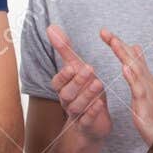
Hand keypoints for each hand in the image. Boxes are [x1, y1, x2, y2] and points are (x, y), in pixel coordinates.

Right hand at [46, 25, 111, 143]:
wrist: (90, 124)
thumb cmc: (83, 91)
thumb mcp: (75, 69)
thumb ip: (65, 50)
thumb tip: (51, 27)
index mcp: (63, 88)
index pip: (58, 82)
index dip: (64, 75)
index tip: (72, 66)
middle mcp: (66, 101)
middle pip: (67, 93)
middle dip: (77, 81)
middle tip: (90, 70)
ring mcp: (76, 115)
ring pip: (77, 106)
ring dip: (87, 95)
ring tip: (98, 84)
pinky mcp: (87, 125)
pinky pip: (87, 120)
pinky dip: (92, 113)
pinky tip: (100, 104)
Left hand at [101, 29, 152, 143]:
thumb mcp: (148, 96)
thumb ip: (142, 78)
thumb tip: (137, 63)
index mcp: (145, 82)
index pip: (131, 60)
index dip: (119, 46)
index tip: (105, 33)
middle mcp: (148, 84)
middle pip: (132, 60)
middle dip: (118, 45)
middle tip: (104, 31)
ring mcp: (148, 94)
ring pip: (136, 71)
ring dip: (125, 56)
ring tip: (113, 42)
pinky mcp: (146, 106)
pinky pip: (139, 90)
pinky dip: (133, 78)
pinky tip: (125, 68)